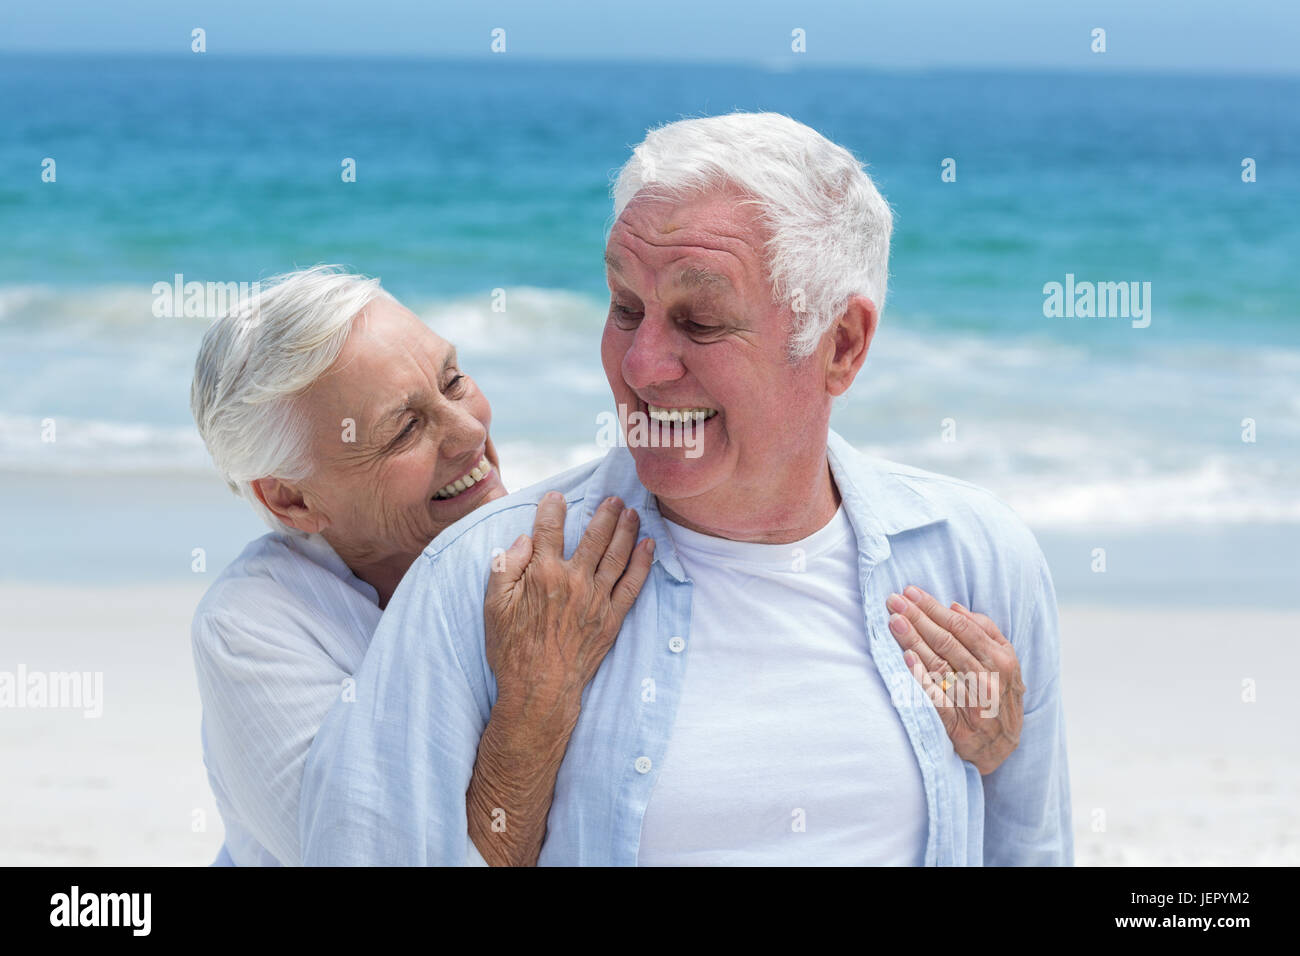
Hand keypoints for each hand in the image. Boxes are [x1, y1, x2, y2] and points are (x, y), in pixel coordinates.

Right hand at [470, 492, 653, 865]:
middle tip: (614, 498)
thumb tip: (523, 540)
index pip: (550, 528)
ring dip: (626, 529)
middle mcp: (574, 580)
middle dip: (605, 512)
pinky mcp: (612, 617)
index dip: (553, 508)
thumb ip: (505, 567)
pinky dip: (643, 562)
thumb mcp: (492, 606)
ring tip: (633, 512)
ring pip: (617, 554)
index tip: (557, 496)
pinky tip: (648, 546)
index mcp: (542, 573)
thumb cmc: (511, 649)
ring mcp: (597, 598)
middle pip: (594, 535)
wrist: (539, 691)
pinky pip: (632, 584)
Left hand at [886, 585, 1024, 775]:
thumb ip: (986, 631)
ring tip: (893, 621)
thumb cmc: (999, 695)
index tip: (911, 593)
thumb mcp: (1005, 662)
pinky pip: (936, 698)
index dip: (934, 608)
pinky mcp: (958, 727)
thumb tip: (955, 607)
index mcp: (1001, 660)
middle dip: (917, 617)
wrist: (1002, 747)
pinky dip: (921, 677)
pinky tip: (905, 659)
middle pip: (946, 642)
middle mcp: (988, 680)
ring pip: (938, 665)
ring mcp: (973, 704)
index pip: (961, 627)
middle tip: (893, 600)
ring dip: (913, 640)